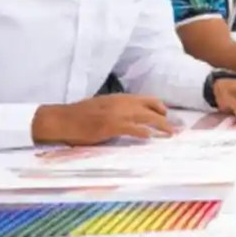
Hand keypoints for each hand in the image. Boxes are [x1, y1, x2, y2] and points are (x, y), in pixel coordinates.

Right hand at [32, 95, 176, 144]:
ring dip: (162, 126)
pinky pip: (134, 129)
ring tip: (171, 134)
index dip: (159, 108)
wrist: (61, 118)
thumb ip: (118, 109)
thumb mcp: (103, 105)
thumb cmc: (80, 115)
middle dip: (165, 118)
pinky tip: (151, 138)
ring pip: (147, 117)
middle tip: (173, 129)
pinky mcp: (111, 126)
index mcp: (119, 98)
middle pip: (152, 107)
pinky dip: (145, 133)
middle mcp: (121, 103)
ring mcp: (117, 114)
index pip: (147, 99)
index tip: (166, 117)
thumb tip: (132, 117)